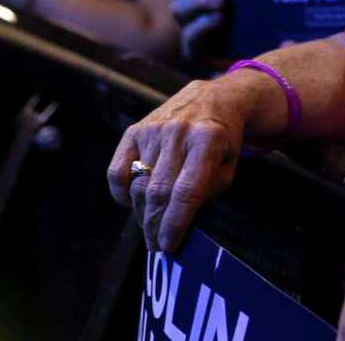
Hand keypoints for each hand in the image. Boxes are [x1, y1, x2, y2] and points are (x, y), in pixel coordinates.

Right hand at [107, 72, 264, 251]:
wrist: (213, 98)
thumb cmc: (222, 141)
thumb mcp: (227, 165)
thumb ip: (205, 193)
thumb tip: (176, 224)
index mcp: (208, 140)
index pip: (186, 191)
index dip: (175, 224)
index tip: (168, 247)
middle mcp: (178, 132)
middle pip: (158, 192)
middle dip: (155, 226)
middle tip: (156, 246)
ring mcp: (153, 130)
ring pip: (139, 185)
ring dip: (141, 214)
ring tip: (149, 228)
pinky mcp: (135, 130)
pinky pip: (117, 171)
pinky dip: (121, 193)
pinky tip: (132, 202)